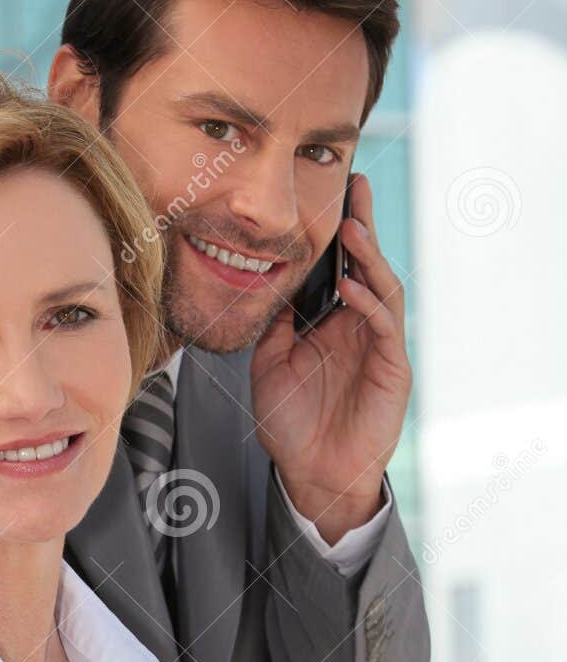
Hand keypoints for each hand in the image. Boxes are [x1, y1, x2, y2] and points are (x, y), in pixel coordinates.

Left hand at [250, 173, 410, 545]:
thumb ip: (274, 325)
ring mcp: (380, 347)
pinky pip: (385, 329)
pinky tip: (352, 287)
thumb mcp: (268, 365)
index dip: (340, 232)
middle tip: (356, 187)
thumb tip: (272, 283)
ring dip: (368, 259)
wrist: (311, 474)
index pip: (340, 267)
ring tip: (352, 231)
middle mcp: (360, 328)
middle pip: (367, 267)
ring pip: (383, 290)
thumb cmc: (292, 426)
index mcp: (333, 323)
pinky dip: (370, 304)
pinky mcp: (393, 370)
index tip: (333, 194)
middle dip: (363, 226)